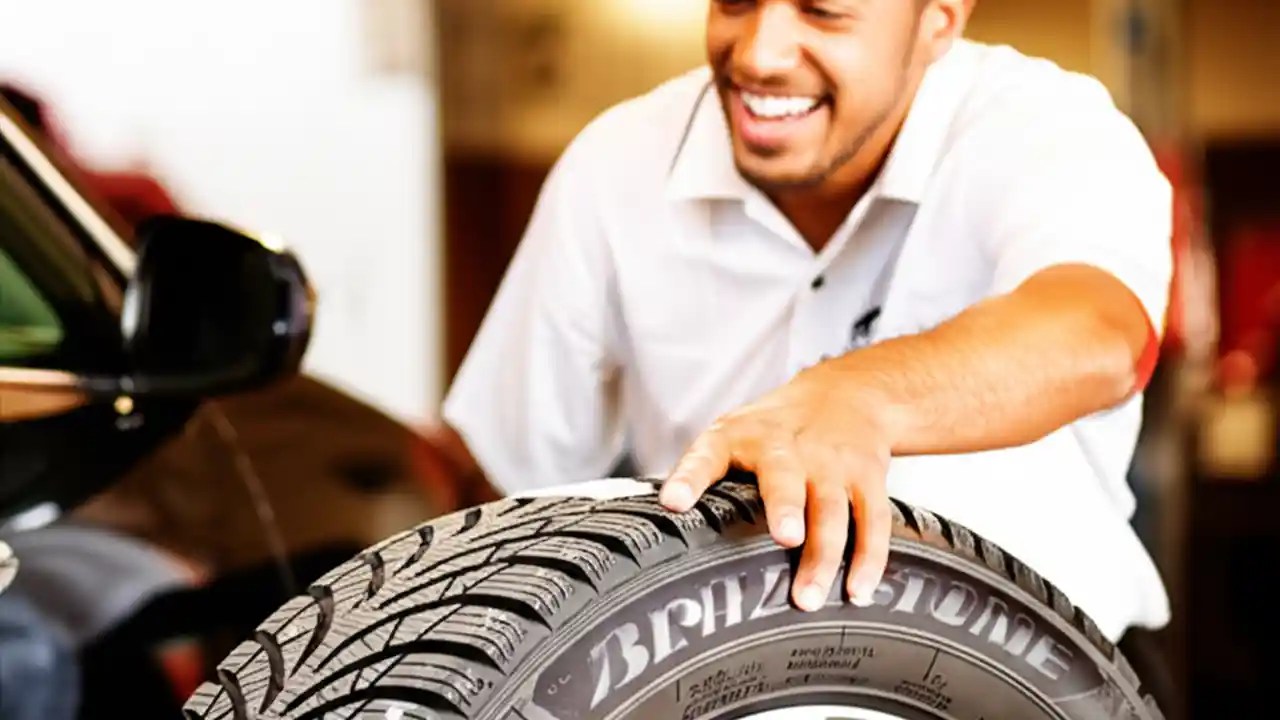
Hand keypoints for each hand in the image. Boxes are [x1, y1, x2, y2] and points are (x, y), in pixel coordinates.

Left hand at [658, 366, 896, 610]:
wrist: (848, 394)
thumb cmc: (775, 429)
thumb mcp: (731, 434)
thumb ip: (701, 476)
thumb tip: (658, 524)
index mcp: (738, 437)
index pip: (707, 454)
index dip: (689, 477)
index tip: (673, 502)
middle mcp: (786, 447)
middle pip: (786, 477)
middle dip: (786, 507)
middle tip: (785, 537)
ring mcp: (831, 463)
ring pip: (832, 508)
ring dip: (824, 555)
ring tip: (809, 596)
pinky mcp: (867, 478)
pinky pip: (872, 520)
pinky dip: (868, 559)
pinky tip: (858, 590)